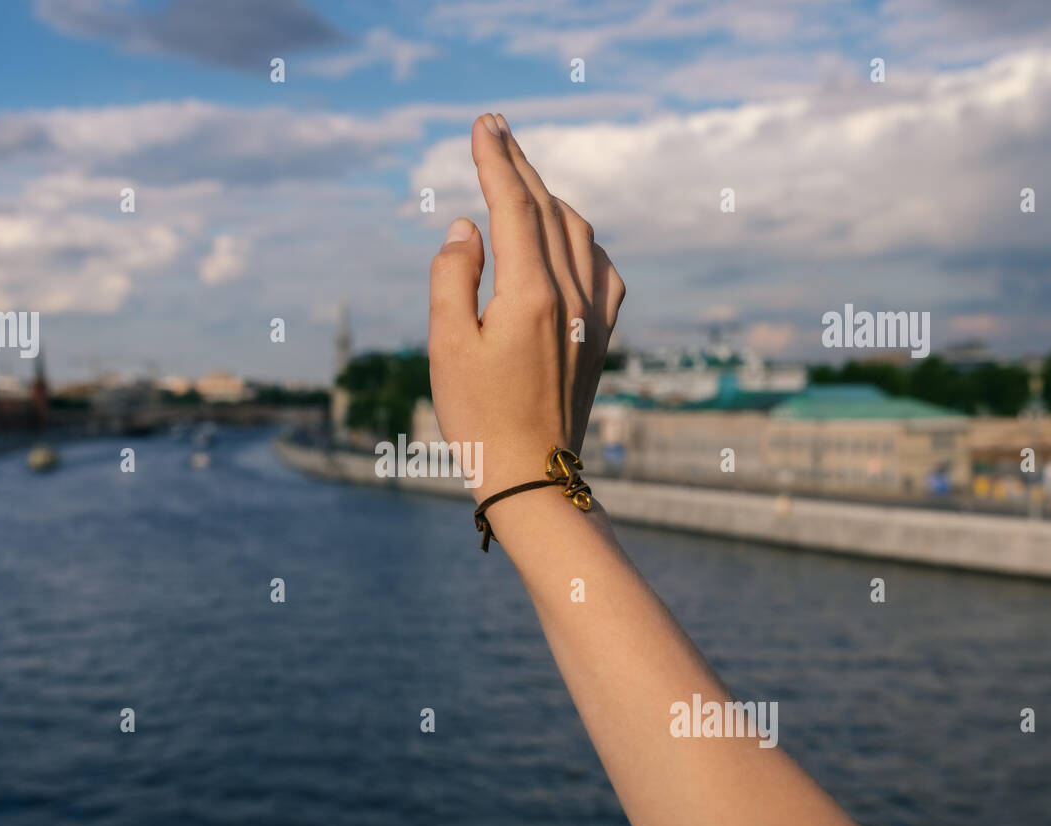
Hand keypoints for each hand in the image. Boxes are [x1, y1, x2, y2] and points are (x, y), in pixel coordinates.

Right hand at [428, 112, 625, 501]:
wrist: (532, 476)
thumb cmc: (479, 418)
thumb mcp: (446, 348)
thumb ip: (452, 277)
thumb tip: (469, 226)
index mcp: (532, 295)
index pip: (514, 206)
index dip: (495, 160)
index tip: (481, 125)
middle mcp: (573, 296)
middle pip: (548, 208)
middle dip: (520, 164)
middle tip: (496, 128)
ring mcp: (595, 315)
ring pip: (579, 232)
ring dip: (548, 196)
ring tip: (520, 176)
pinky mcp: (604, 335)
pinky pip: (602, 266)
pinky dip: (579, 237)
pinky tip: (566, 237)